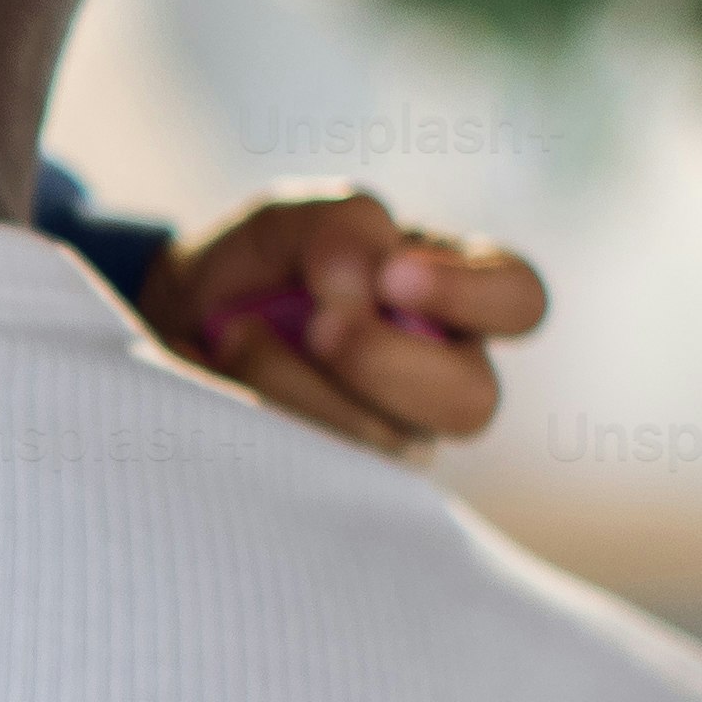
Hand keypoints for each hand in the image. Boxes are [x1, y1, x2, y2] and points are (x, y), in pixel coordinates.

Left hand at [140, 191, 547, 458]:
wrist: (183, 325)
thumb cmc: (265, 267)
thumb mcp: (292, 219)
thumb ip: (339, 227)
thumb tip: (359, 281)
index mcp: (456, 295)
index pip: (518, 300)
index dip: (470, 294)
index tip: (392, 276)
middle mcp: (443, 375)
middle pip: (471, 401)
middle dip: (384, 362)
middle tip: (319, 326)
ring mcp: (396, 437)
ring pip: (387, 447)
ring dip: (301, 388)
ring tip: (236, 334)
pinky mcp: (339, 482)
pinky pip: (321, 475)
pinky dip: (264, 419)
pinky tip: (227, 382)